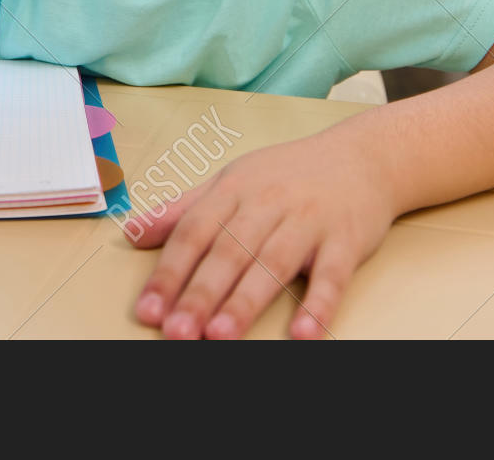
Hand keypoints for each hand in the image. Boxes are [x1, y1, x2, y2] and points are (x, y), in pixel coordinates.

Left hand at [123, 129, 396, 338]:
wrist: (362, 157)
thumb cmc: (289, 174)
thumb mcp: (231, 181)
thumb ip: (183, 209)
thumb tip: (131, 231)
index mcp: (234, 191)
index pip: (193, 234)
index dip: (169, 273)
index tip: (148, 309)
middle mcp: (268, 204)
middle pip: (229, 252)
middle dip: (200, 294)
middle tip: (177, 331)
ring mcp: (308, 222)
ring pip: (272, 263)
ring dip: (246, 302)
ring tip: (221, 336)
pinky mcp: (346, 240)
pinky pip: (332, 276)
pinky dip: (318, 305)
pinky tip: (302, 334)